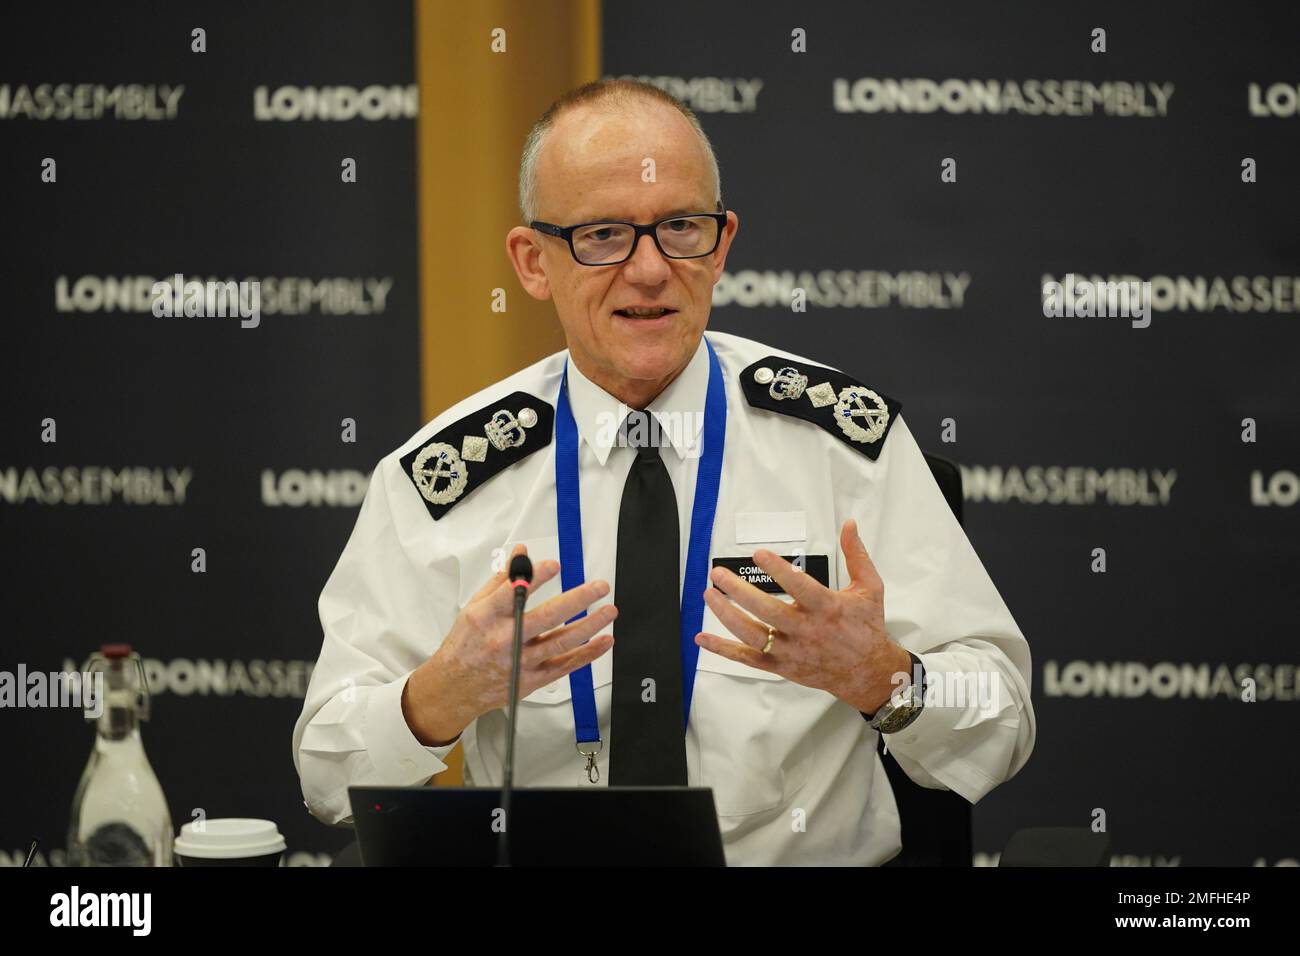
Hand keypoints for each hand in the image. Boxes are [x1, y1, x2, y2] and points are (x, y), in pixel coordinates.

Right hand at [403, 543, 615, 745]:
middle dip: (577, 600)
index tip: (554, 565)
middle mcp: (505, 640)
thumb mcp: (474, 608)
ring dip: (590, 625)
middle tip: (598, 587)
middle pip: (547, 617)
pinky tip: (604, 640)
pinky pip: (565, 666)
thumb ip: (501, 581)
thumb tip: (520, 554)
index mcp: (487, 618)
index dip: (535, 578)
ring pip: (561, 642)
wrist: (455, 688)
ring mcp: (520, 662)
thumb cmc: (465, 645)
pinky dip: (587, 653)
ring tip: (609, 610)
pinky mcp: (532, 680)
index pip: (513, 594)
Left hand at [695, 518, 910, 713]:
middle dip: (739, 591)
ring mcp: (792, 651)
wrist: (868, 673)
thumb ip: (857, 555)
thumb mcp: (869, 588)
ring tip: (709, 594)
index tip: (759, 554)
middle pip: (767, 611)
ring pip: (752, 635)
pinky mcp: (782, 667)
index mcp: (827, 608)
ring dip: (727, 615)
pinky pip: (748, 659)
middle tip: (718, 574)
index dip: (778, 570)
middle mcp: (807, 631)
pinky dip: (723, 649)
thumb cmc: (866, 628)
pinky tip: (703, 637)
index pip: (799, 587)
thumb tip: (849, 525)